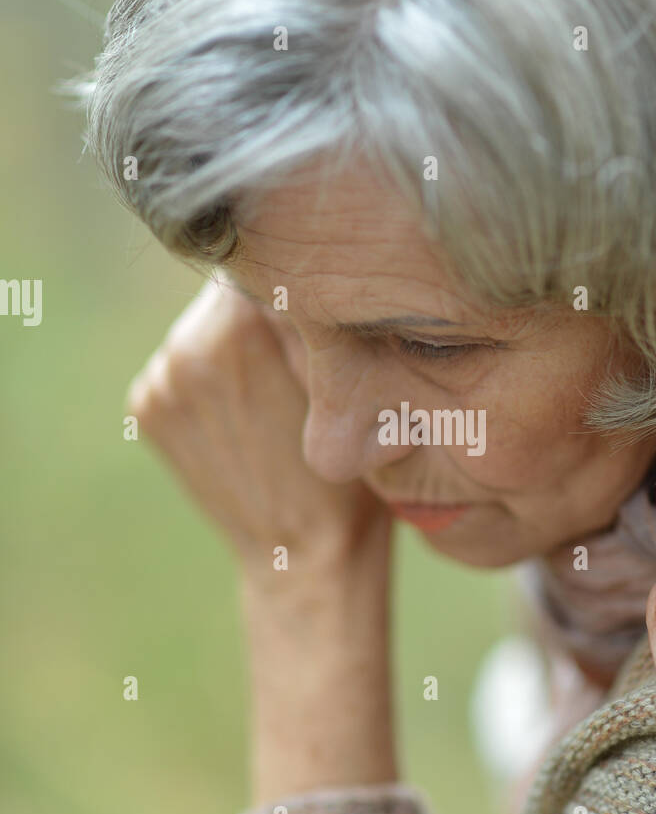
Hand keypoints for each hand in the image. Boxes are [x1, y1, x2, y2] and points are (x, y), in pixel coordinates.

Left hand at [125, 276, 389, 570]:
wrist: (301, 555)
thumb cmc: (350, 470)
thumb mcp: (352, 380)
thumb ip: (319, 315)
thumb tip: (308, 261)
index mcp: (238, 329)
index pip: (264, 257)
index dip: (298, 270)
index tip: (323, 293)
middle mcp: (185, 347)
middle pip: (228, 287)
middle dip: (263, 305)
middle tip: (302, 343)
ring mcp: (158, 379)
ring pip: (203, 324)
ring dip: (234, 338)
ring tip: (275, 383)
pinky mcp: (144, 404)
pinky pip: (182, 361)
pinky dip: (210, 373)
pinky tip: (245, 409)